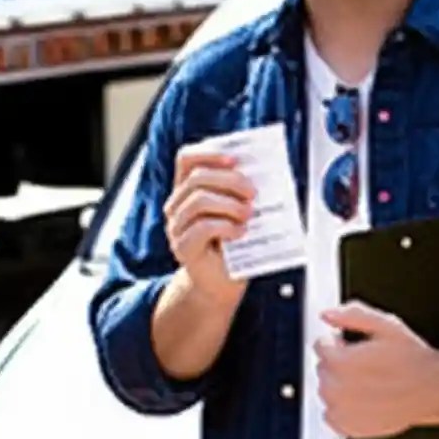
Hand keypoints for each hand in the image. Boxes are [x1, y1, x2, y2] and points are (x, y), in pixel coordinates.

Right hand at [163, 143, 255, 307]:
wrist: (221, 284)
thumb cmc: (233, 246)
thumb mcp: (237, 213)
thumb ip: (242, 194)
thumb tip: (262, 175)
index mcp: (188, 190)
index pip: (187, 159)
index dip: (210, 154)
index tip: (236, 159)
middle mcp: (177, 205)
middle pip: (197, 178)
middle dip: (230, 180)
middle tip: (253, 192)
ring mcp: (176, 226)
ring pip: (198, 200)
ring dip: (229, 204)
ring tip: (249, 213)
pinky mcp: (182, 247)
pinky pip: (202, 227)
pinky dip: (225, 226)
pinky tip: (240, 232)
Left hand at [315, 301, 438, 438]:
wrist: (434, 390)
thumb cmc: (414, 360)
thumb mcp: (386, 326)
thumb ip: (352, 316)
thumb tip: (328, 314)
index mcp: (342, 362)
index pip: (320, 346)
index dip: (336, 342)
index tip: (348, 344)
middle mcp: (337, 388)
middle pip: (321, 369)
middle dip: (337, 364)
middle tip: (364, 364)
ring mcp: (342, 411)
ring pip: (325, 392)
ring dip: (338, 386)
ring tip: (366, 383)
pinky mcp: (349, 428)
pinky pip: (330, 417)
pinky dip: (341, 410)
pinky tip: (362, 401)